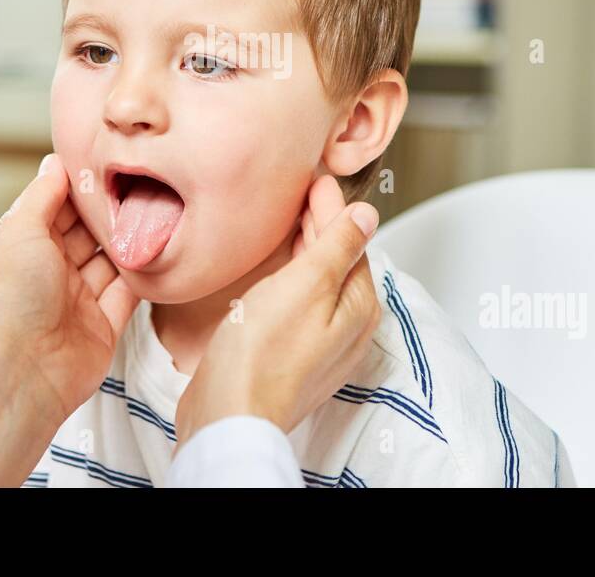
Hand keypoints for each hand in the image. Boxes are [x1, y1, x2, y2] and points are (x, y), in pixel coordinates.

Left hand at [0, 153, 138, 484]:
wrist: (21, 373)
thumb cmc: (9, 302)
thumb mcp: (19, 232)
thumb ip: (42, 196)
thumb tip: (55, 163)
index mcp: (20, 249)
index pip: (51, 208)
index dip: (76, 187)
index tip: (104, 163)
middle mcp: (47, 273)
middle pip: (84, 232)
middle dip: (107, 211)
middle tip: (139, 183)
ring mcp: (76, 300)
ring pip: (109, 260)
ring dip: (127, 240)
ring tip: (155, 209)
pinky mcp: (103, 326)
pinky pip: (128, 293)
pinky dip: (141, 273)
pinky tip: (157, 249)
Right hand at [174, 174, 380, 447]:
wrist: (228, 413)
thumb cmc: (261, 354)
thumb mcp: (305, 284)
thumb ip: (337, 246)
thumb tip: (365, 215)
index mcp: (357, 308)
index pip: (351, 244)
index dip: (333, 209)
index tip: (316, 182)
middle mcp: (345, 330)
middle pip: (337, 264)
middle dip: (322, 226)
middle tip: (305, 193)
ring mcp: (318, 346)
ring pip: (318, 285)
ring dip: (306, 251)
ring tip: (291, 223)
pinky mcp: (288, 357)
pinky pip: (298, 306)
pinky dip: (291, 280)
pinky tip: (274, 273)